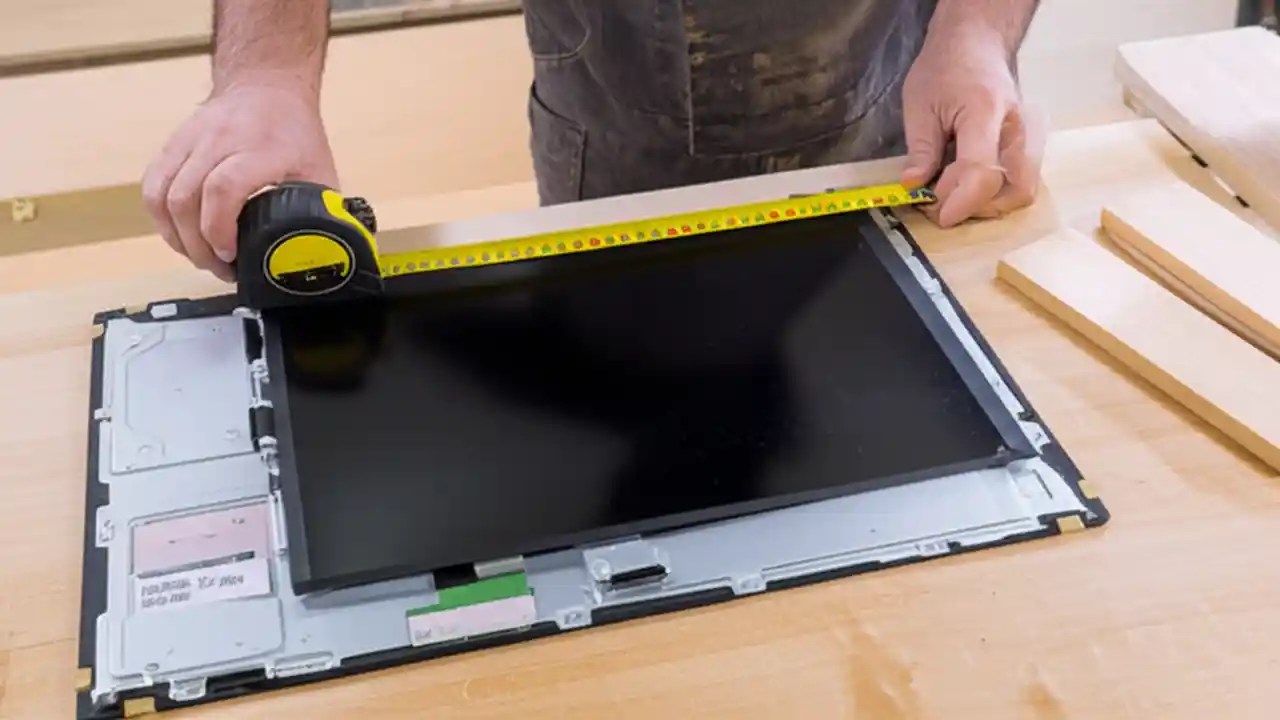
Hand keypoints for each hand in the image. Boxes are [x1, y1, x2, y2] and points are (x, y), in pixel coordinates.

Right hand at [142, 80, 338, 280]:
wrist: (266, 85)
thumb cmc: (295, 131)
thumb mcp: (319, 170)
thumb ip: (321, 211)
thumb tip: (326, 252)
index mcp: (260, 148)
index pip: (223, 189)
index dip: (219, 229)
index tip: (231, 255)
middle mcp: (219, 140)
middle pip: (186, 198)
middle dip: (197, 244)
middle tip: (218, 267)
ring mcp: (191, 139)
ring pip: (162, 194)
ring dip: (175, 235)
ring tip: (199, 255)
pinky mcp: (173, 143)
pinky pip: (153, 185)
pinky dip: (160, 217)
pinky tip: (179, 234)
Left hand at [900, 25, 1044, 227]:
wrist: (977, 43)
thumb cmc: (946, 68)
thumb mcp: (920, 104)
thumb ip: (921, 149)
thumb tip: (914, 186)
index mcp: (985, 112)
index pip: (983, 171)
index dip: (961, 202)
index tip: (939, 216)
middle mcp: (1016, 127)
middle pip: (1016, 189)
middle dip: (977, 208)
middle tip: (940, 204)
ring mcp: (1028, 136)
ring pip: (1023, 190)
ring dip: (988, 205)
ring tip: (953, 195)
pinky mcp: (1028, 144)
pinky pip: (1020, 181)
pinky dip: (996, 194)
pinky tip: (966, 185)